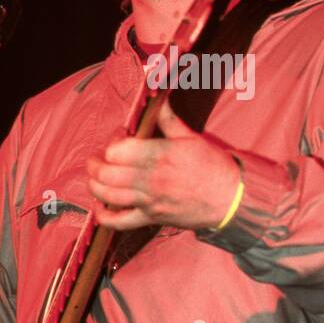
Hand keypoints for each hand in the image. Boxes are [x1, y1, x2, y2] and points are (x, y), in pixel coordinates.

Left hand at [85, 97, 242, 231]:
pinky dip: (103, 216)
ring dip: (94, 185)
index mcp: (159, 156)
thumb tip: (156, 100)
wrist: (229, 199)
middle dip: (94, 163)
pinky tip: (99, 206)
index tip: (119, 136)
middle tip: (97, 157)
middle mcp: (150, 179)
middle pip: (106, 173)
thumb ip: (168, 119)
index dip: (112, 141)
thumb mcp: (191, 137)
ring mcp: (149, 201)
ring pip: (107, 196)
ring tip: (95, 176)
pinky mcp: (151, 218)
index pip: (117, 151)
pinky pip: (119, 222)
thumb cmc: (212, 166)